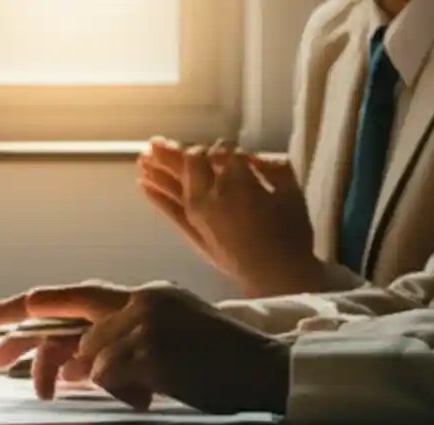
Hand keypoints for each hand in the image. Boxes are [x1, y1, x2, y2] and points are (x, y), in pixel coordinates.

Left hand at [0, 281, 291, 413]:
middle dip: (21, 334)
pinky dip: (121, 394)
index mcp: (143, 295)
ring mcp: (145, 321)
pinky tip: (152, 397)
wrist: (268, 372)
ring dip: (101, 383)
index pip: (75, 296)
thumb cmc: (218, 368)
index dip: (30, 304)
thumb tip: (68, 371)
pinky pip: (107, 377)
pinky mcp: (150, 347)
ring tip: (144, 394)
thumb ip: (116, 350)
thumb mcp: (163, 347)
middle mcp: (140, 300)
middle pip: (62, 314)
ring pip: (88, 358)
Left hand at [138, 138, 323, 296]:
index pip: (222, 152)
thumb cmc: (290, 233)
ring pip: (173, 182)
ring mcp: (197, 212)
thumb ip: (273, 167)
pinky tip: (142, 183)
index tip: (229, 149)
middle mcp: (212, 193)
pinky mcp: (191, 230)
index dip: (225, 147)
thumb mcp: (291, 192)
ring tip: (142, 154)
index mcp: (237, 180)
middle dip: (177, 151)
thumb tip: (252, 156)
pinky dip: (155, 195)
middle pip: (189, 162)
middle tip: (159, 141)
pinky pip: (168, 209)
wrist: (275, 274)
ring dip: (157, 166)